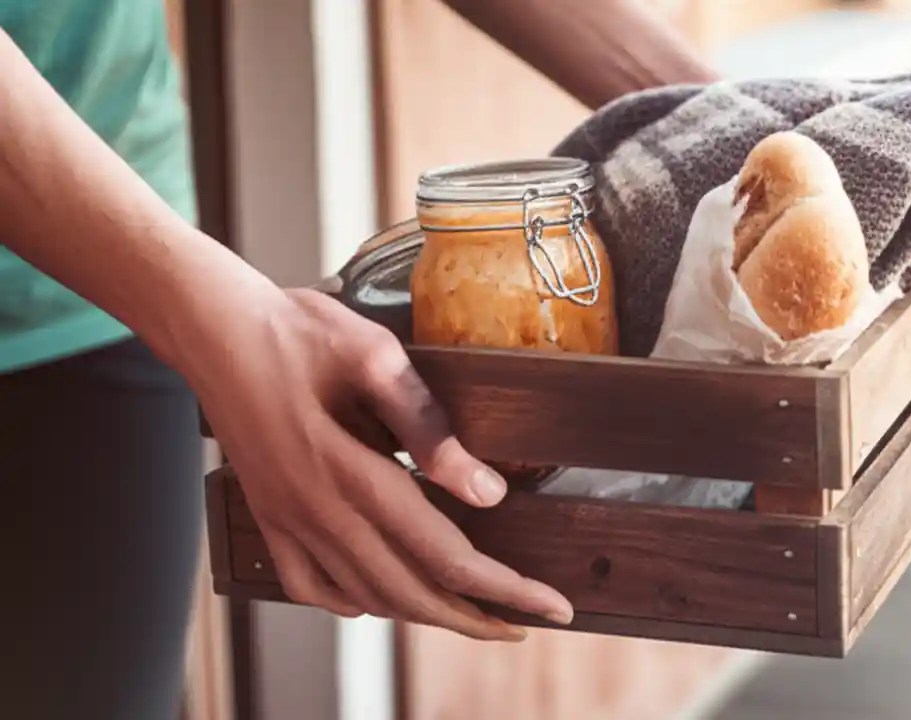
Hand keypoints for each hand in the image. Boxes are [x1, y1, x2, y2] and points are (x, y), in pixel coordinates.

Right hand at [192, 287, 572, 639]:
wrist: (211, 327)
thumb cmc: (297, 331)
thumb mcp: (377, 359)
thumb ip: (431, 428)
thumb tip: (487, 491)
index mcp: (351, 474)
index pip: (446, 556)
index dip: (506, 589)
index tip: (550, 605)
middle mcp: (317, 511)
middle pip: (411, 593)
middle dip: (476, 619)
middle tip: (524, 626)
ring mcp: (287, 520)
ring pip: (365, 597)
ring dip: (423, 615)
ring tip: (470, 616)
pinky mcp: (269, 515)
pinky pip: (310, 586)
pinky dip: (353, 604)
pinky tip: (378, 601)